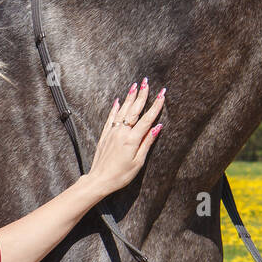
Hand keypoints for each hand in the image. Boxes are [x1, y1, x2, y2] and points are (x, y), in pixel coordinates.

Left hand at [88, 78, 164, 195]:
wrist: (99, 179)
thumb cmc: (120, 175)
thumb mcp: (138, 162)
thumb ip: (147, 143)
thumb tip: (157, 128)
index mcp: (132, 139)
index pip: (147, 119)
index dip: (156, 105)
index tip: (162, 94)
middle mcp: (122, 132)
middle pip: (134, 110)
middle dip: (142, 95)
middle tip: (147, 82)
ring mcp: (112, 132)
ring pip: (123, 111)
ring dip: (129, 97)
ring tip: (135, 85)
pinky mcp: (105, 135)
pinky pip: (111, 118)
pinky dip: (115, 108)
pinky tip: (119, 101)